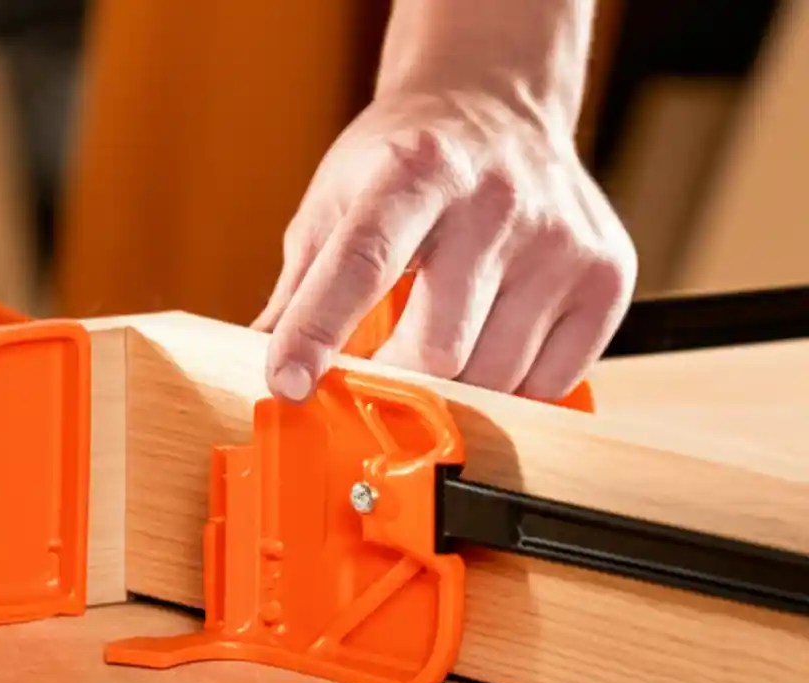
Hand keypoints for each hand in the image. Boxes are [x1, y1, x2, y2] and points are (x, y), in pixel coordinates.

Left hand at [254, 89, 635, 401]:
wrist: (494, 108)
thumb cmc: (406, 163)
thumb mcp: (336, 200)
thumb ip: (300, 286)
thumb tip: (263, 368)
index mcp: (414, 172)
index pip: (361, 263)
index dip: (320, 331)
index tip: (289, 383)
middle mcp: (495, 201)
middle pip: (437, 347)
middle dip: (394, 379)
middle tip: (377, 370)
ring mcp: (559, 239)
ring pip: (494, 378)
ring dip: (453, 386)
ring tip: (439, 340)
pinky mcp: (607, 275)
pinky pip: (549, 384)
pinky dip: (509, 385)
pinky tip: (492, 338)